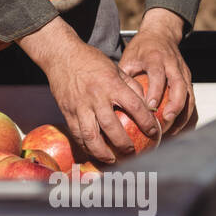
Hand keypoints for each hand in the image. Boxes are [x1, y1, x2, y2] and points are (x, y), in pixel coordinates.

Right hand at [19, 16, 159, 163]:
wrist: (61, 55)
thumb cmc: (91, 60)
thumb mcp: (115, 68)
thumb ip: (131, 86)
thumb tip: (147, 104)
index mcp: (111, 84)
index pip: (134, 106)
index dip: (146, 122)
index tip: (154, 132)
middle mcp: (95, 97)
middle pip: (112, 127)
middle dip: (124, 144)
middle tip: (133, 152)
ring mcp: (79, 106)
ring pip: (91, 136)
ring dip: (103, 152)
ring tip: (113, 160)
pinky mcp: (67, 112)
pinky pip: (77, 134)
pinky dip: (86, 146)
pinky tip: (95, 152)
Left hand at [119, 7, 194, 136]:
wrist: (162, 34)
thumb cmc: (142, 48)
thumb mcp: (129, 57)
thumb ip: (125, 76)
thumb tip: (114, 100)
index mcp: (156, 58)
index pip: (158, 75)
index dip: (156, 91)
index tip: (150, 107)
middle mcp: (173, 65)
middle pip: (179, 86)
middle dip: (175, 105)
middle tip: (166, 121)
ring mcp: (183, 72)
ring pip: (189, 95)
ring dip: (182, 114)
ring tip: (171, 130)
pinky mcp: (189, 79)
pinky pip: (191, 99)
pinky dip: (186, 115)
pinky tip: (178, 128)